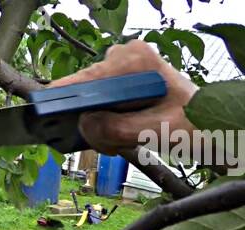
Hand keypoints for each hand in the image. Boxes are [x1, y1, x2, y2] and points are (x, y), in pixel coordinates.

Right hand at [50, 40, 197, 154]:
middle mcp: (124, 57)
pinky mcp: (115, 82)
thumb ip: (115, 128)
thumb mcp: (154, 131)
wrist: (205, 125)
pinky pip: (92, 108)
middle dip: (93, 124)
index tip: (54, 120)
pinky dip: (103, 126)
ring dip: (100, 128)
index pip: (86, 80)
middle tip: (116, 143)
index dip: (65, 102)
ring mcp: (118, 68)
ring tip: (125, 139)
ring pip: (85, 105)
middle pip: (82, 95)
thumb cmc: (189, 125)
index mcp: (135, 61)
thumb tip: (83, 123)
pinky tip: (123, 134)